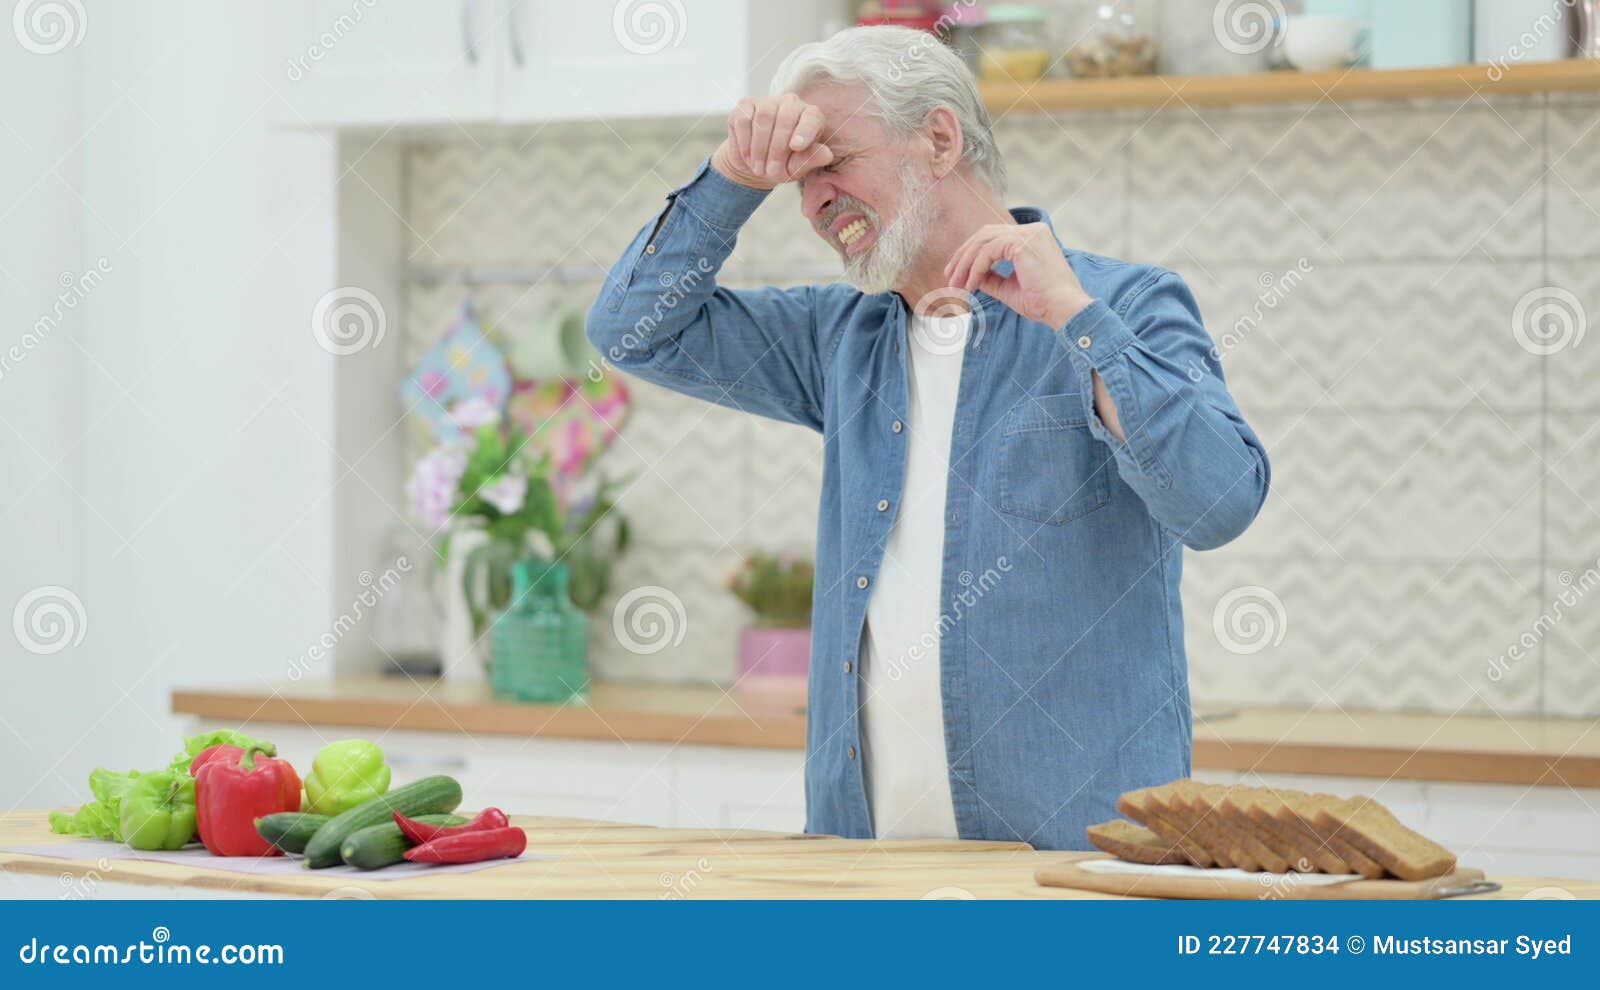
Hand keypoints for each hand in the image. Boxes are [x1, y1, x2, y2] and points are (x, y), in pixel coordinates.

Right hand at [710, 93, 833, 190]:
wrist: (756, 164)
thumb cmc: (783, 164)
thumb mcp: (798, 168)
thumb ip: (811, 160)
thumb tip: (826, 154)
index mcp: (810, 117)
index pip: (812, 118)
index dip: (804, 131)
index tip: (796, 147)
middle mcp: (791, 104)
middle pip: (785, 119)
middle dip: (776, 149)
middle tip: (771, 171)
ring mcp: (768, 101)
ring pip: (764, 118)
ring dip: (759, 148)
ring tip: (759, 167)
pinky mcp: (746, 105)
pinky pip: (744, 119)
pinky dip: (744, 142)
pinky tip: (747, 156)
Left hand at [944, 223, 1093, 327]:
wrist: (1064, 310)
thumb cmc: (1043, 303)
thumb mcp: (1010, 288)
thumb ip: (991, 278)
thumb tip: (970, 275)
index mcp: (1032, 237)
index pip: (994, 236)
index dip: (971, 252)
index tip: (956, 273)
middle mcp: (1032, 231)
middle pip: (985, 234)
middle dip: (963, 255)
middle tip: (949, 277)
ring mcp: (1028, 234)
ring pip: (983, 241)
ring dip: (965, 264)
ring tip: (956, 285)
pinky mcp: (1022, 243)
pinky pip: (988, 251)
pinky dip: (975, 268)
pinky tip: (971, 285)